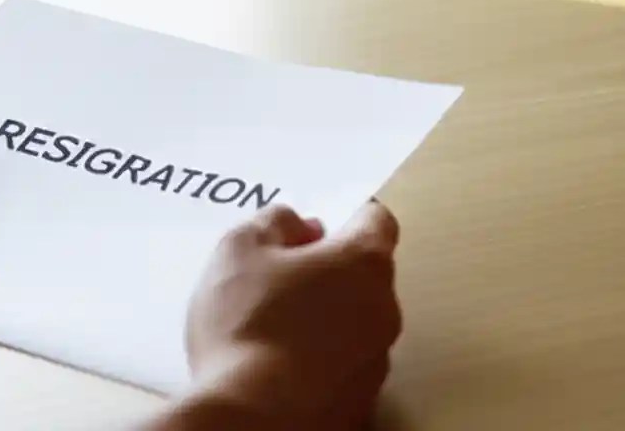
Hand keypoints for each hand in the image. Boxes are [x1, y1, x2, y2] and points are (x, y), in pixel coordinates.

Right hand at [152, 203, 400, 429]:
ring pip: (353, 322)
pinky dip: (317, 358)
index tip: (316, 223)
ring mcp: (376, 361)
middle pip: (364, 273)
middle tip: (275, 275)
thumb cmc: (249, 326)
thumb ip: (273, 222)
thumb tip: (297, 225)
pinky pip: (341, 365)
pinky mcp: (360, 402)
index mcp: (364, 262)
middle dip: (326, 268)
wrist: (255, 419)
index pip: (376, 219)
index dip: (346, 213)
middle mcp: (384, 310)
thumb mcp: (240, 250)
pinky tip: (275, 364)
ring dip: (322, 316)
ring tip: (268, 326)